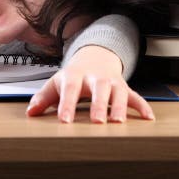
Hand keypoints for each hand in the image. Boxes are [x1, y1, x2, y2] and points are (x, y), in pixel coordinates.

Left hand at [26, 45, 154, 122]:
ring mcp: (111, 81)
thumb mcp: (57, 82)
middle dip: (98, 105)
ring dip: (120, 107)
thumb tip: (31, 112)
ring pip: (118, 92)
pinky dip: (142, 106)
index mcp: (75, 75)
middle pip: (98, 89)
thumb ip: (43, 97)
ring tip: (119, 122)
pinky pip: (135, 96)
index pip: (70, 89)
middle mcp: (95, 77)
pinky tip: (148, 118)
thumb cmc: (74, 75)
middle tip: (97, 122)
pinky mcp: (124, 87)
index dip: (67, 105)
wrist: (95, 56)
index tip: (64, 120)